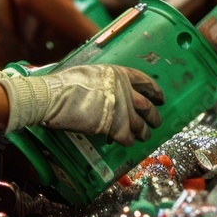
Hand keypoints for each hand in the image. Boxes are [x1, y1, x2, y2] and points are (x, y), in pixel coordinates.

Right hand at [0, 65, 163, 145]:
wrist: (56, 96)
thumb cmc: (66, 83)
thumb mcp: (90, 73)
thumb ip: (104, 81)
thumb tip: (106, 88)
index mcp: (119, 74)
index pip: (145, 81)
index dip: (155, 90)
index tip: (160, 97)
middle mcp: (125, 91)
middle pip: (147, 106)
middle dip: (153, 115)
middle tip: (156, 121)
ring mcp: (122, 110)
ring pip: (141, 125)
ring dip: (144, 132)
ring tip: (145, 136)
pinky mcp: (115, 127)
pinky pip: (128, 138)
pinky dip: (129, 141)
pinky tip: (128, 143)